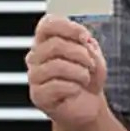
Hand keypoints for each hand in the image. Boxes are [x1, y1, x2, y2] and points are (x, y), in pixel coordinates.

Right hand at [26, 14, 107, 130]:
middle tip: (90, 63)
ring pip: (56, 65)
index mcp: (46, 42)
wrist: (87, 107)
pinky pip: (56, 85)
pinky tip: (76, 90)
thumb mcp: (94, 57)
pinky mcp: (38, 95)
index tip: (85, 37)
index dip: (69, 27)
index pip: (47, 24)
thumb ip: (88, 46)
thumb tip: (84, 42)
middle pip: (54, 45)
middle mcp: (36, 57)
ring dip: (79, 72)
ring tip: (85, 78)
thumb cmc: (87, 79)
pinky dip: (74, 87)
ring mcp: (35, 76)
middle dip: (80, 53)